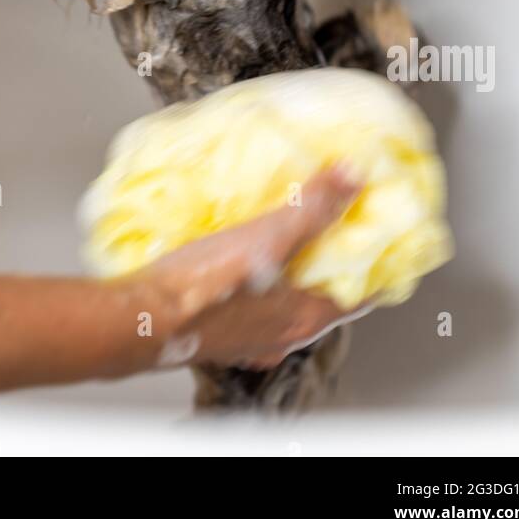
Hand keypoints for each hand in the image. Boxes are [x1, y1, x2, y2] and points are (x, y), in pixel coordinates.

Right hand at [133, 166, 362, 370]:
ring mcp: (249, 342)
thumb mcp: (266, 238)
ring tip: (284, 241)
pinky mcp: (217, 338)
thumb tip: (353, 176)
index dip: (372, 267)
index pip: (360, 297)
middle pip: (323, 300)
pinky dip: (257, 289)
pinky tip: (238, 265)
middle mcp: (282, 337)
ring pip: (286, 307)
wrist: (142, 317)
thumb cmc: (204, 285)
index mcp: (304, 317)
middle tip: (330, 229)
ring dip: (291, 277)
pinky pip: (251, 311)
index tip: (376, 239)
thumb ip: (312, 209)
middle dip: (329, 265)